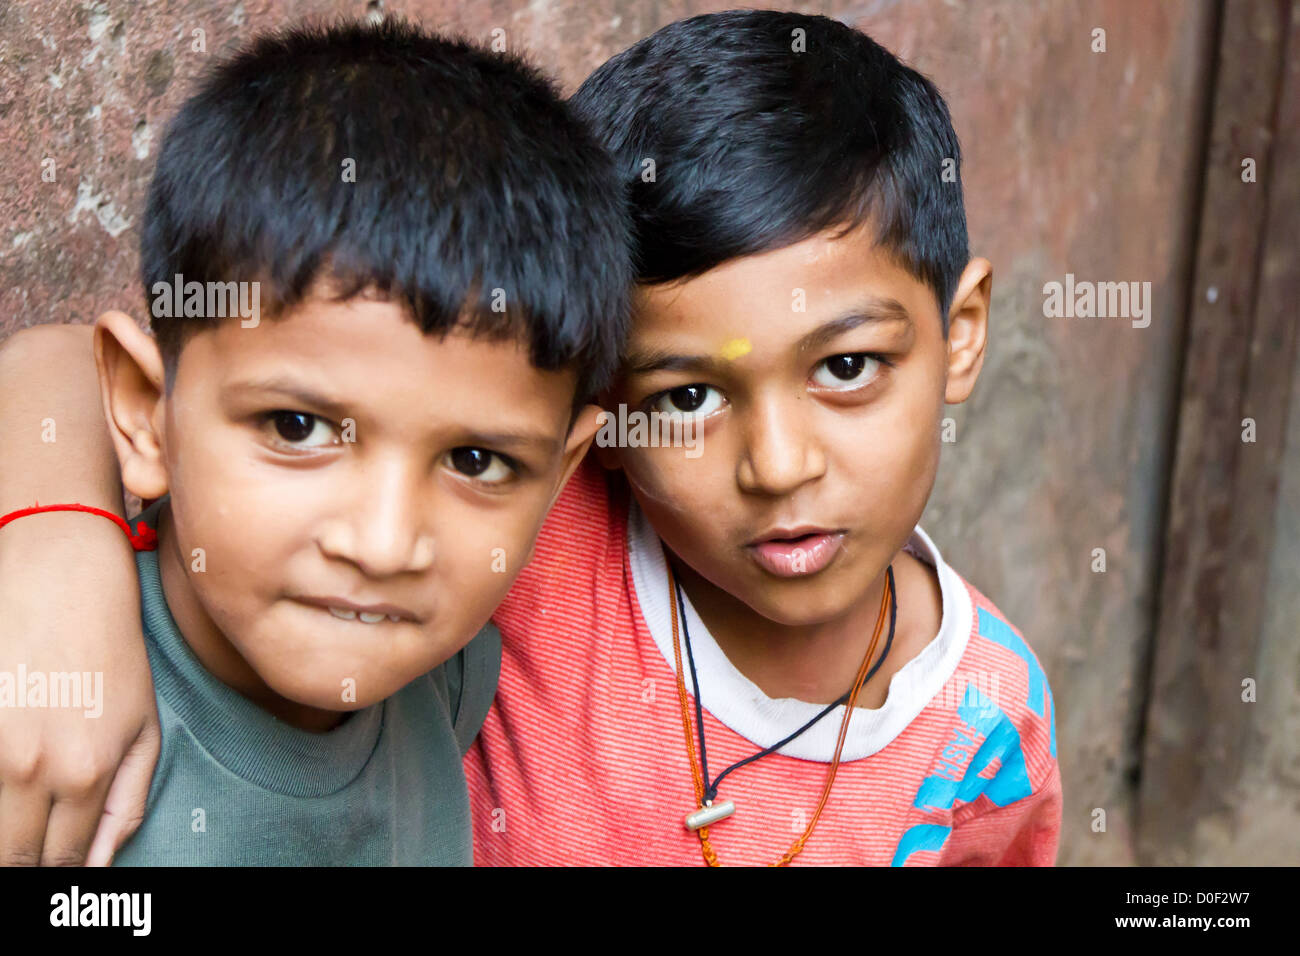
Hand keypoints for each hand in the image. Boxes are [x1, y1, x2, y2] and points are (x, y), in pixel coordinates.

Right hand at [0, 513, 159, 865]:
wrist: (64, 579)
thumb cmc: (112, 653)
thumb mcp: (143, 727)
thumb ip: (126, 804)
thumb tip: (101, 867)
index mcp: (86, 773)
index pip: (61, 867)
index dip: (54, 881)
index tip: (51, 876)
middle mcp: (33, 767)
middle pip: (14, 859)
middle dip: (21, 867)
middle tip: (28, 853)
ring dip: (2, 835)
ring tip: (16, 818)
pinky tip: (1, 791)